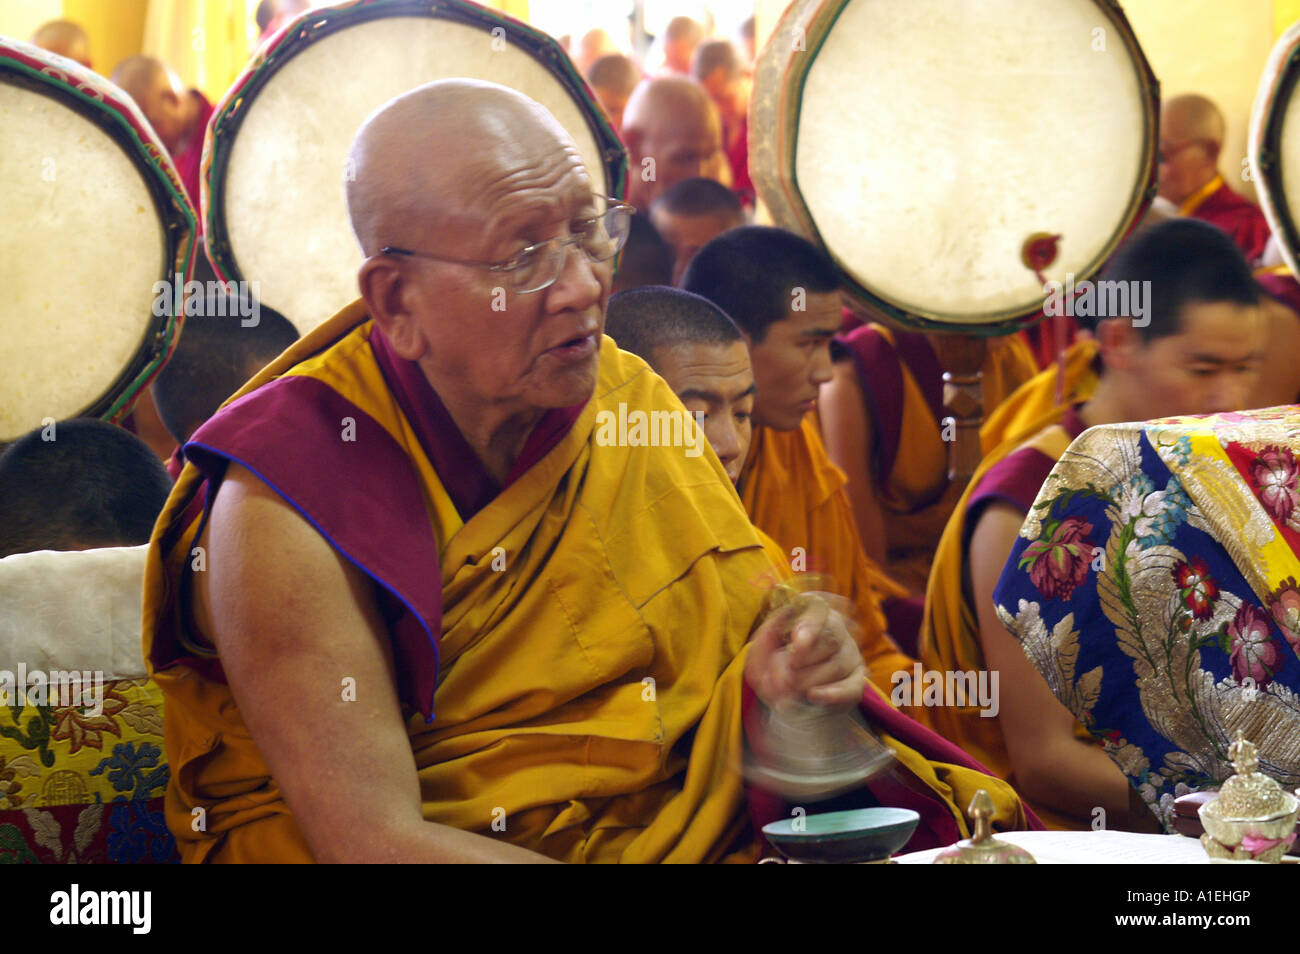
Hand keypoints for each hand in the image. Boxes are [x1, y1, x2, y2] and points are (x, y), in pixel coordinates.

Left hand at [744, 593, 865, 710]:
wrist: (788, 700)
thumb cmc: (775, 668)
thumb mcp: (760, 653)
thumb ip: (763, 641)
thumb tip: (774, 632)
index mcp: (810, 613)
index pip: (818, 608)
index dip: (809, 624)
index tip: (797, 639)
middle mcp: (836, 629)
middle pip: (830, 637)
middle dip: (803, 660)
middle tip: (782, 677)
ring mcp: (850, 655)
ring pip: (837, 664)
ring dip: (808, 680)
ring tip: (787, 690)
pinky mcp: (857, 681)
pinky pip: (852, 687)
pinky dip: (832, 694)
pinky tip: (812, 696)